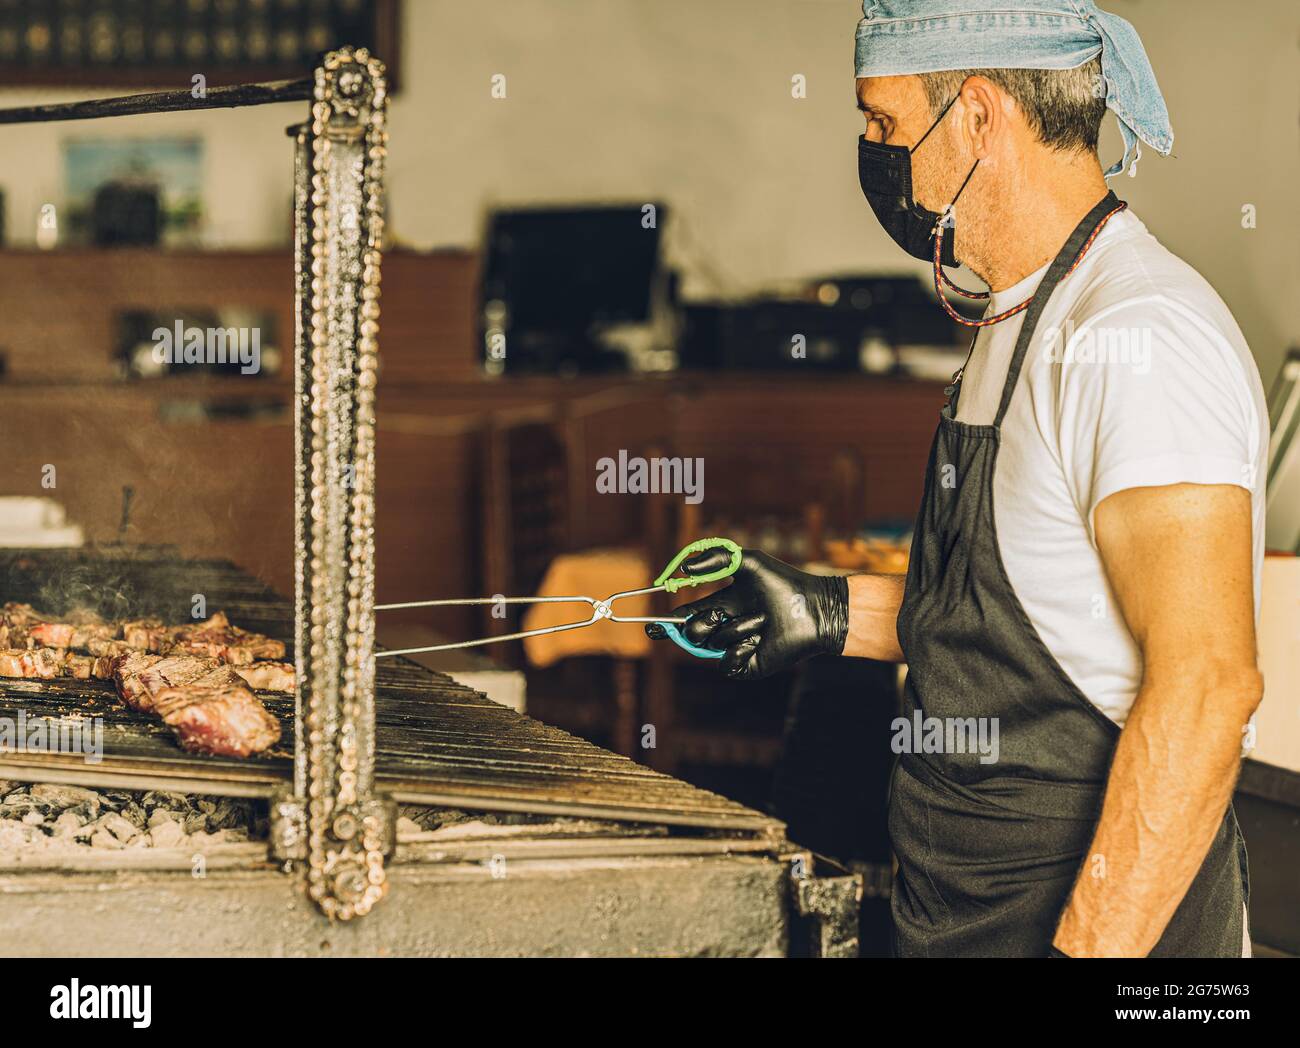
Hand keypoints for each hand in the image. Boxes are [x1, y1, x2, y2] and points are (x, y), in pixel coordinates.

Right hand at [646, 547, 847, 679]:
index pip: (688, 615)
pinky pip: (728, 664)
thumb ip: (715, 559)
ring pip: (714, 644)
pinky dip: (739, 649)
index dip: (669, 622)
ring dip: (738, 628)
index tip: (653, 627)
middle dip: (700, 624)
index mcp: (723, 605)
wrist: (813, 608)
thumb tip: (683, 569)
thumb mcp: (748, 562)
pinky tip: (757, 640)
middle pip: (694, 633)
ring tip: (764, 621)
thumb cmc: (784, 582)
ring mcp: (738, 647)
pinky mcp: (750, 666)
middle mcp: (728, 627)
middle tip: (720, 614)